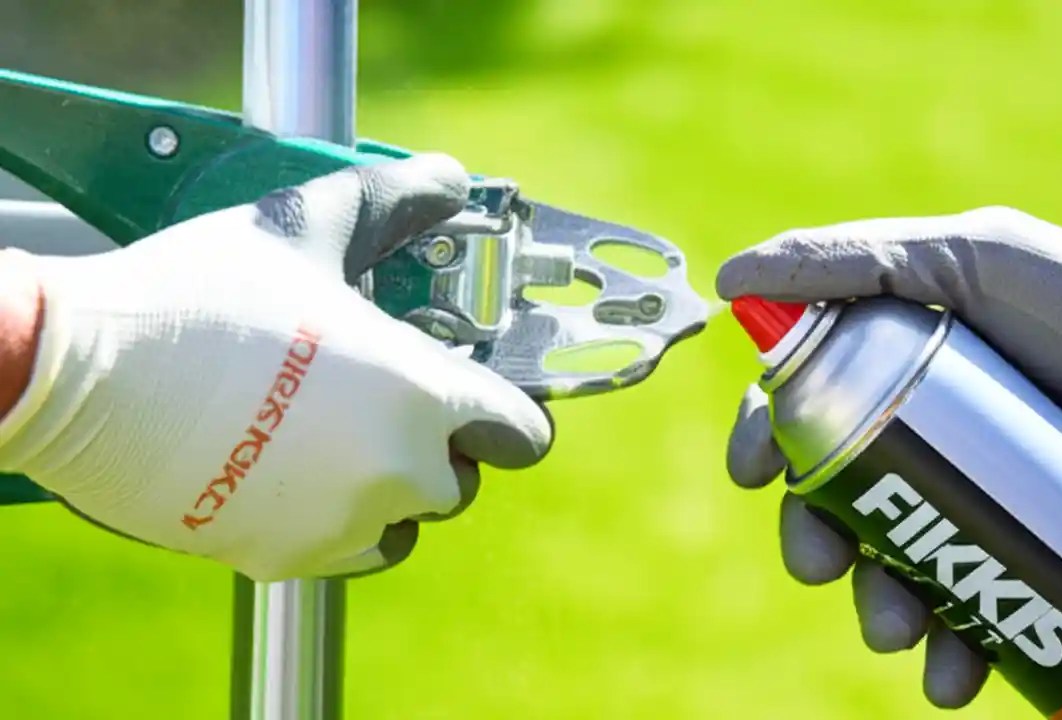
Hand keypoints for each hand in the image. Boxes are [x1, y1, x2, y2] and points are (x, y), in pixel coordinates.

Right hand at [0, 155, 552, 581]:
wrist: (81, 373)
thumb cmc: (200, 295)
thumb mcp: (306, 226)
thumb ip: (394, 200)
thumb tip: (448, 178)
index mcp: (420, 397)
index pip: (524, 435)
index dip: (505, 414)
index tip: (475, 397)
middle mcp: (397, 474)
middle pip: (463, 481)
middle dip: (442, 448)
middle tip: (389, 403)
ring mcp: (341, 525)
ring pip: (408, 524)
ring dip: (395, 492)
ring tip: (340, 439)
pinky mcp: (283, 558)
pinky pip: (346, 552)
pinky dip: (340, 524)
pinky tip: (298, 476)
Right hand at [716, 206, 1061, 706]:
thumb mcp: (964, 259)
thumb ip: (853, 260)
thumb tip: (728, 279)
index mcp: (889, 365)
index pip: (798, 405)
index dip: (762, 439)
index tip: (753, 474)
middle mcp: (917, 436)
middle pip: (832, 501)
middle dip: (813, 541)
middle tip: (823, 566)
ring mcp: (967, 497)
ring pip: (890, 571)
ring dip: (876, 610)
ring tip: (903, 632)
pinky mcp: (1020, 552)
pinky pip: (966, 618)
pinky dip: (949, 653)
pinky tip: (955, 672)